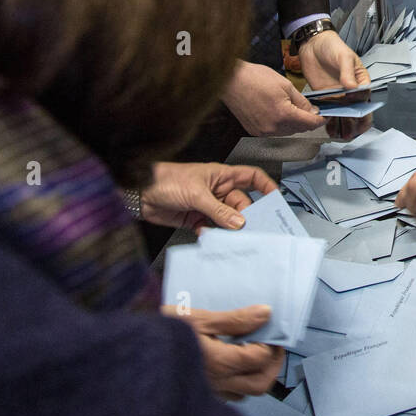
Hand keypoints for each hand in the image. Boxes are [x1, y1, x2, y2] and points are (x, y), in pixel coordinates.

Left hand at [140, 161, 275, 230]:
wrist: (139, 193)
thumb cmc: (166, 180)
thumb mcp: (197, 194)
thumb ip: (219, 210)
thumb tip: (239, 223)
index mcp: (222, 176)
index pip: (251, 178)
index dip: (265, 186)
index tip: (276, 200)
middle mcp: (218, 190)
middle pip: (242, 204)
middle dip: (248, 216)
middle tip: (254, 230)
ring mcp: (208, 205)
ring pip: (228, 219)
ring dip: (230, 229)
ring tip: (234, 238)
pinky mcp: (197, 219)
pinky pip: (213, 229)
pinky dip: (214, 235)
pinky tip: (211, 238)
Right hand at [162, 305, 282, 398]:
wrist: (130, 352)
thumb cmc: (161, 333)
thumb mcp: (198, 318)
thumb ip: (235, 319)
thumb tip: (265, 314)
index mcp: (219, 362)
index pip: (260, 358)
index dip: (272, 343)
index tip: (271, 329)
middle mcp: (217, 383)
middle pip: (261, 383)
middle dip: (273, 364)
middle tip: (273, 345)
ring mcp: (209, 392)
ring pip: (247, 392)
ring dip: (257, 374)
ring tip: (255, 353)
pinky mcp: (200, 395)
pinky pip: (230, 395)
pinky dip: (239, 381)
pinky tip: (232, 364)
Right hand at [223, 60, 325, 135]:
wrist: (230, 81)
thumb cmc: (255, 78)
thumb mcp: (285, 85)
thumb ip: (302, 102)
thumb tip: (313, 112)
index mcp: (284, 115)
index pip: (310, 124)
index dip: (320, 120)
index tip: (324, 116)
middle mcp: (273, 127)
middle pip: (300, 129)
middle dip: (307, 120)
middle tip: (310, 109)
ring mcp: (263, 131)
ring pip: (288, 131)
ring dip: (294, 123)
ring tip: (292, 108)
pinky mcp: (254, 131)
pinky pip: (275, 131)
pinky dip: (281, 124)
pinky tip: (278, 112)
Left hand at [298, 31, 372, 141]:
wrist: (313, 45)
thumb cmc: (333, 47)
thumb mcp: (343, 56)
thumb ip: (347, 72)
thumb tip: (352, 88)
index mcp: (361, 81)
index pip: (365, 99)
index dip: (361, 107)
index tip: (354, 112)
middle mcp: (351, 91)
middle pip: (357, 111)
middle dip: (355, 124)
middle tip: (350, 133)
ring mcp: (338, 96)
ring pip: (344, 115)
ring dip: (344, 126)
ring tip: (340, 136)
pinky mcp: (326, 98)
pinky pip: (331, 113)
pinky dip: (331, 122)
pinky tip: (329, 131)